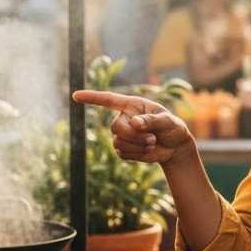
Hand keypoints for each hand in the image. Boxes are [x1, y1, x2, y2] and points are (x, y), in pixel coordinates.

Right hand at [72, 89, 196, 166]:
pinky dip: (137, 155)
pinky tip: (147, 151)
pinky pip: (122, 153)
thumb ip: (152, 120)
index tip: (75, 95)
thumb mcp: (169, 121)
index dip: (92, 97)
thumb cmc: (173, 128)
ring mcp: (122, 134)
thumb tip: (134, 122)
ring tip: (152, 143)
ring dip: (137, 146)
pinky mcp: (123, 149)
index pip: (109, 100)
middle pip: (115, 127)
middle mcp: (124, 118)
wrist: (174, 146)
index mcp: (133, 105)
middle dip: (134, 135)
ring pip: (118, 142)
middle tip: (152, 138)